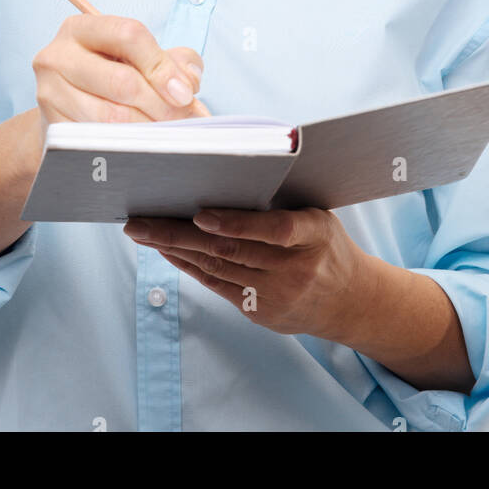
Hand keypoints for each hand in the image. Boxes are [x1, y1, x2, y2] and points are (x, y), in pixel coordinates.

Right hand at [33, 14, 208, 139]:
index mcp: (82, 28)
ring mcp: (50, 92)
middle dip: (160, 104)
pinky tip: (143, 143)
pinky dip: (127, 143)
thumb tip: (189, 83)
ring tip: (169, 132)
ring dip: (148, 128)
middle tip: (184, 117)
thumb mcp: (141, 57)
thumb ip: (174, 60)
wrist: (69, 109)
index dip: (162, 65)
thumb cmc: (112, 75)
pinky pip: (97, 139)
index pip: (128, 35)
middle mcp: (58, 56)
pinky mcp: (52, 125)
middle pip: (121, 80)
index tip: (184, 92)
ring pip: (110, 115)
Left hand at [122, 205, 369, 339]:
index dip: (237, 223)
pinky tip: (168, 251)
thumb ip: (280, 203)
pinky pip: (217, 285)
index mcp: (316, 234)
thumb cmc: (326, 244)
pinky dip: (189, 266)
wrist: (349, 300)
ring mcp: (277, 296)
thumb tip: (223, 175)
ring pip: (217, 268)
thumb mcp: (318, 215)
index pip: (276, 230)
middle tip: (139, 222)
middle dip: (179, 234)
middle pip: (231, 250)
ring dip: (174, 249)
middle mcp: (296, 269)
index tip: (200, 215)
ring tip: (142, 233)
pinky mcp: (261, 313)